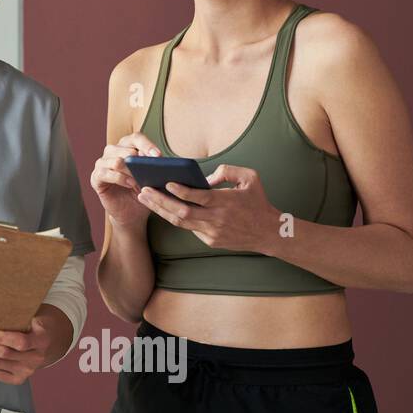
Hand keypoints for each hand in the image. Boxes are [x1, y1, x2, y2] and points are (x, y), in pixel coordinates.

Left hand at [0, 307, 64, 383]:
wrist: (50, 340)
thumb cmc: (36, 323)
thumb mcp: (34, 315)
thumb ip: (18, 315)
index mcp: (41, 340)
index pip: (20, 342)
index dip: (1, 338)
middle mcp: (36, 358)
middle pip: (4, 354)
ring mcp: (28, 370)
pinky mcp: (20, 378)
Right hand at [90, 133, 159, 228]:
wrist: (132, 212)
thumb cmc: (142, 191)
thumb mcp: (152, 178)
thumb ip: (153, 166)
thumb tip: (159, 158)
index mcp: (127, 147)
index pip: (136, 138)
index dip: (147, 145)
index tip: (158, 156)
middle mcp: (113, 152)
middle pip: (125, 147)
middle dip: (138, 159)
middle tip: (149, 170)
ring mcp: (102, 164)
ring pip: (115, 160)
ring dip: (129, 170)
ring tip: (139, 180)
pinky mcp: (96, 177)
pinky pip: (105, 173)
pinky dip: (119, 178)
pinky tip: (129, 184)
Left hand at [136, 163, 279, 252]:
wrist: (269, 232)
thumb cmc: (258, 202)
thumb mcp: (250, 178)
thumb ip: (228, 171)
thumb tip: (204, 177)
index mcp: (226, 202)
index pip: (199, 197)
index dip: (181, 191)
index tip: (166, 183)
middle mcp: (217, 219)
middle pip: (182, 212)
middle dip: (160, 201)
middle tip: (144, 190)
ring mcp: (212, 232)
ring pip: (180, 222)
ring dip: (160, 210)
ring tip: (144, 198)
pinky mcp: (210, 241)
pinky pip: (189, 228)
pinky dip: (174, 217)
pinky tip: (160, 208)